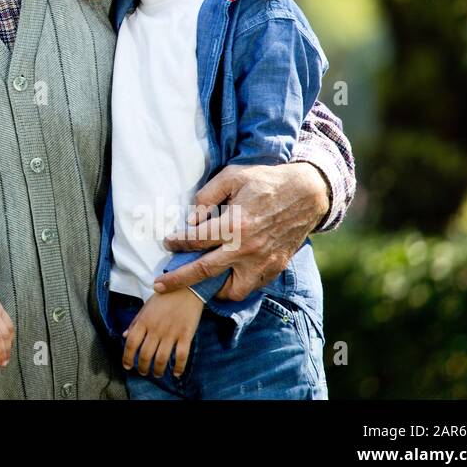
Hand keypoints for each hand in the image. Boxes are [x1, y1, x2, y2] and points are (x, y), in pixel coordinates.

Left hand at [122, 289, 202, 377]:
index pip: (131, 344)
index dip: (127, 357)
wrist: (187, 287)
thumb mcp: (146, 307)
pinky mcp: (186, 334)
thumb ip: (135, 322)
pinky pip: (181, 356)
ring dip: (158, 370)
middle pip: (145, 355)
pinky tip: (176, 373)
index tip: (127, 365)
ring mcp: (171, 332)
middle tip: (143, 372)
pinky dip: (178, 367)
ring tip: (157, 374)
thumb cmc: (165, 296)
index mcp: (144, 321)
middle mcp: (155, 328)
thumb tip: (125, 335)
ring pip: (161, 359)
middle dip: (142, 367)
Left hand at [152, 161, 328, 300]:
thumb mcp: (232, 177)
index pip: (195, 239)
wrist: (307, 194)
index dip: (177, 242)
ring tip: (202, 282)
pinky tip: (227, 276)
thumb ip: (206, 197)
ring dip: (214, 289)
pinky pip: (252, 287)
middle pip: (204, 271)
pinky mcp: (275, 267)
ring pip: (231, 290)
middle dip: (178, 280)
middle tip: (159, 285)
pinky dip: (237, 285)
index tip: (168, 243)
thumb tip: (191, 219)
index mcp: (234, 224)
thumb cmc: (266, 181)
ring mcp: (262, 261)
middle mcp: (246, 248)